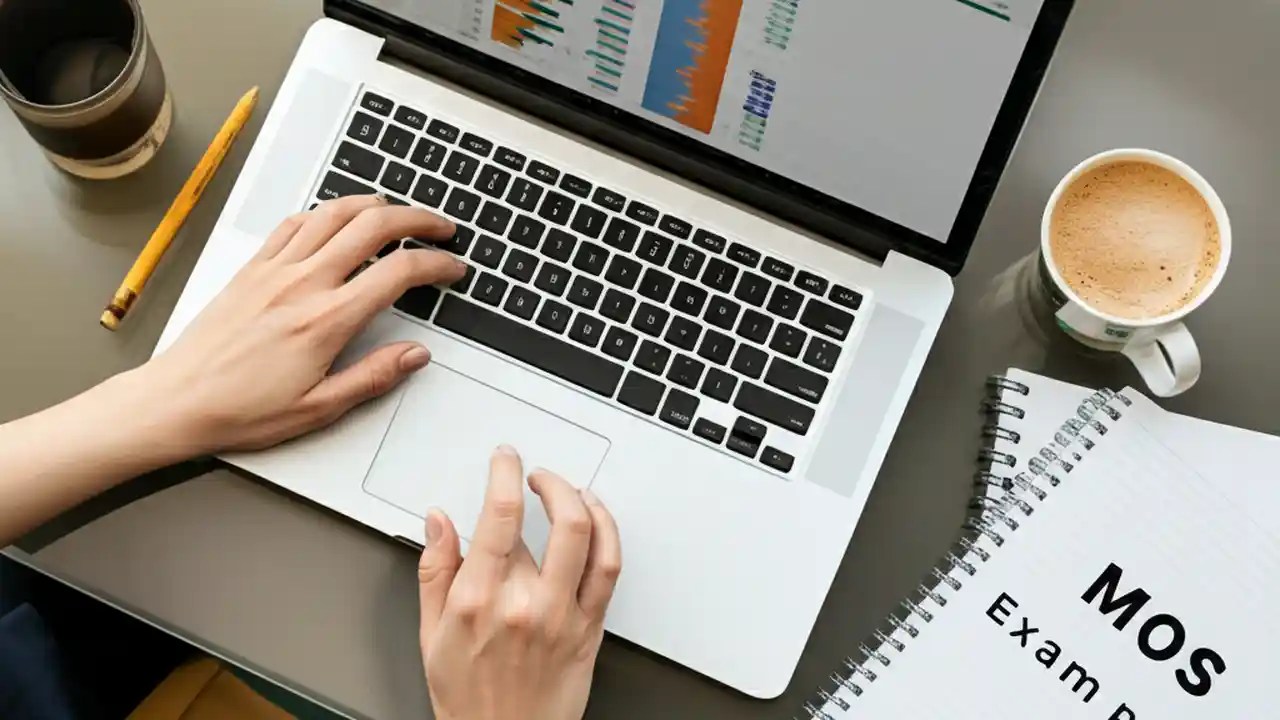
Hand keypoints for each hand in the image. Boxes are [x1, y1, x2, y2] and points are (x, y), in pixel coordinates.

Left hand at [142, 194, 463, 454]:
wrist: (176, 401)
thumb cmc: (240, 410)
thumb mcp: (319, 408)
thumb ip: (374, 376)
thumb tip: (415, 354)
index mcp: (326, 321)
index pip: (398, 273)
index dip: (436, 265)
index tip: (453, 268)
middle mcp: (302, 284)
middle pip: (374, 226)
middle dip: (418, 219)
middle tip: (441, 227)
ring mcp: (274, 270)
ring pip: (334, 213)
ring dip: (374, 205)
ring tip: (398, 213)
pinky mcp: (252, 268)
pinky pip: (294, 222)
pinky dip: (325, 212)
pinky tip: (337, 219)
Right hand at [417, 446, 622, 719]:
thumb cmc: (469, 698)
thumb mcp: (431, 636)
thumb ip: (435, 571)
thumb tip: (438, 522)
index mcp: (478, 601)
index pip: (499, 517)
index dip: (505, 474)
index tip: (505, 460)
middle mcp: (524, 604)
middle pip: (545, 521)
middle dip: (542, 481)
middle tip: (533, 474)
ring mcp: (563, 615)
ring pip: (585, 536)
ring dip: (579, 498)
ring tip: (566, 488)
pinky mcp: (590, 628)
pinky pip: (609, 567)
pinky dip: (607, 531)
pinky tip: (596, 517)